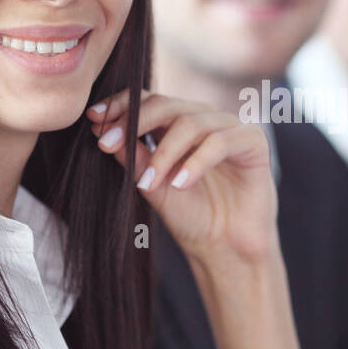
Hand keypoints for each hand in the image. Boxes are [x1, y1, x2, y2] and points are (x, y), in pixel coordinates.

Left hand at [87, 90, 276, 264]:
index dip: (121, 106)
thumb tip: (105, 134)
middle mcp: (205, 120)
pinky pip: (220, 141)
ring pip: (191, 123)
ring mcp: (230, 128)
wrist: (224, 248)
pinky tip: (180, 184)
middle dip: (135, 124)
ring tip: (149, 184)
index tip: (93, 121)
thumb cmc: (190, 216)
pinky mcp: (253, 142)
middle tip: (110, 145)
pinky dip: (196, 162)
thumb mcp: (152, 187)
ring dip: (164, 153)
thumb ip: (134, 159)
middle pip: (167, 104)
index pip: (149, 100)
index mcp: (179, 125)